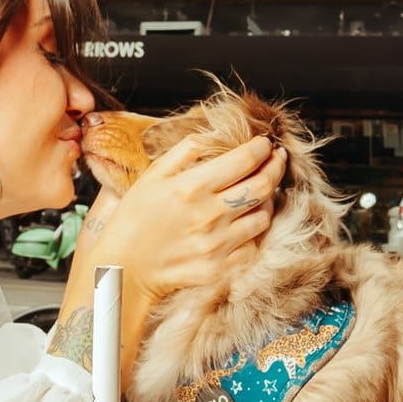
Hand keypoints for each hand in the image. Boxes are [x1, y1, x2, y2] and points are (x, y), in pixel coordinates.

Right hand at [98, 133, 286, 299]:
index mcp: (192, 187)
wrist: (125, 267)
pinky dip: (253, 230)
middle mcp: (209, 216)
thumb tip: (215, 134)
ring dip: (267, 198)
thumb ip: (187, 149)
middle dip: (276, 166)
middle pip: (263, 185)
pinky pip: (253, 244)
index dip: (262, 147)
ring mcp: (217, 244)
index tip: (265, 143)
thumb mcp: (154, 174)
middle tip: (277, 158)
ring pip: (263, 215)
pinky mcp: (221, 268)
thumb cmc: (136, 218)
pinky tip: (245, 220)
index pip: (244, 160)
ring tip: (259, 189)